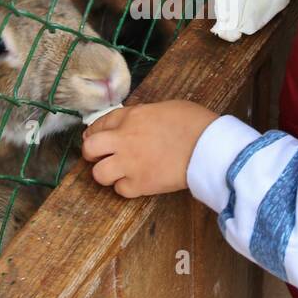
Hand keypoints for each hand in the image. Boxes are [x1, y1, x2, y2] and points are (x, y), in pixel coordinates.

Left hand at [82, 100, 217, 196]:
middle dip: (91, 153)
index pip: (100, 123)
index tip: (95, 137)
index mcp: (131, 116)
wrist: (208, 146)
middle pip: (89, 148)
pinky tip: (136, 181)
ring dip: (106, 173)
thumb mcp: (164, 107)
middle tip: (100, 157)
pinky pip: (120, 190)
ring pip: (98, 174)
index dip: (95, 132)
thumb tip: (135, 124)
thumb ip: (142, 116)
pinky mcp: (141, 184)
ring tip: (118, 172)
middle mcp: (124, 139)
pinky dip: (126, 187)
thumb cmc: (194, 123)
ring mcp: (130, 163)